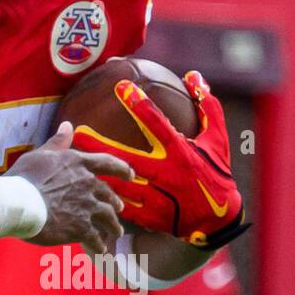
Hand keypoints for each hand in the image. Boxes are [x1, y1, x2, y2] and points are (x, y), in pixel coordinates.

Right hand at [13, 122, 130, 254]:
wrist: (17, 203)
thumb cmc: (24, 177)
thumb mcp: (40, 155)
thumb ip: (58, 142)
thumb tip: (68, 125)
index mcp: (78, 163)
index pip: (108, 163)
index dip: (122, 169)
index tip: (131, 176)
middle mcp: (88, 184)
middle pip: (109, 195)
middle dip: (115, 203)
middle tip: (118, 209)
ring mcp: (87, 207)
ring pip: (108, 218)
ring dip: (113, 226)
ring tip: (116, 232)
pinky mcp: (82, 228)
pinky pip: (96, 238)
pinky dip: (99, 244)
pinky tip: (99, 249)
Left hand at [70, 71, 249, 249]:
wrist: (219, 219)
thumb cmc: (216, 172)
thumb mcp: (217, 138)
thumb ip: (206, 106)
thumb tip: (194, 75)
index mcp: (182, 153)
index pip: (159, 125)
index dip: (141, 105)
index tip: (122, 87)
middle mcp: (168, 175)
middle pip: (129, 159)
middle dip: (101, 145)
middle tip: (78, 132)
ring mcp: (159, 198)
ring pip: (121, 186)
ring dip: (99, 173)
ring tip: (75, 162)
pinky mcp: (151, 217)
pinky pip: (124, 208)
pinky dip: (108, 198)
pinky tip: (88, 189)